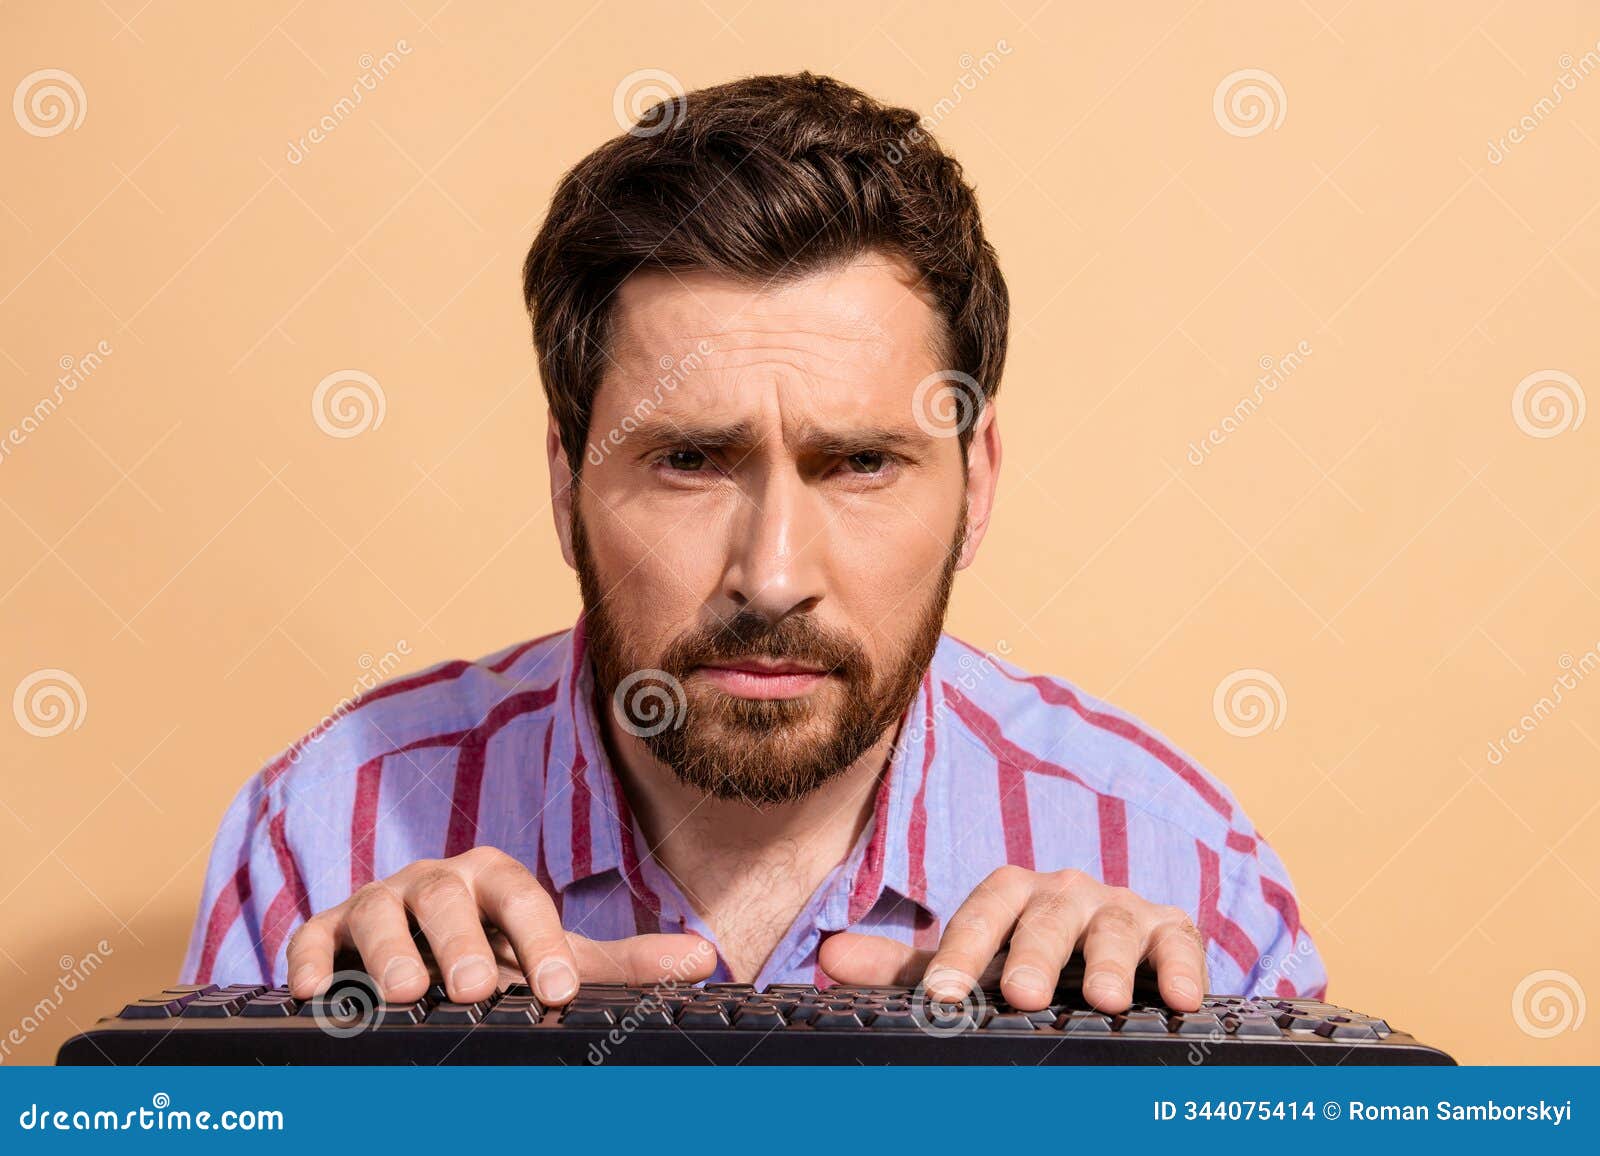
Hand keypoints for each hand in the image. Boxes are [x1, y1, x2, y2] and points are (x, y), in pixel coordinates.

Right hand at [285, 846, 714, 1004]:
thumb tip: (707, 960)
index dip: (542, 940)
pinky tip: (313, 992)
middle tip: (474, 990)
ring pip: (380, 910)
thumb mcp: (555, 957)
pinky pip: (312, 936)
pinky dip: (310, 959)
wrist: (417, 952)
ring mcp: (381, 900)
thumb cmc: (495, 953)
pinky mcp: (328, 929)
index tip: (557, 990)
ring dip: (390, 952)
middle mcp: (438, 880)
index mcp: (496, 880)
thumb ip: (626, 963)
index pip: (524, 900)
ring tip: (406, 994)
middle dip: (460, 942)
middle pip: (448, 897)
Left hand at [819, 866, 1206, 1012]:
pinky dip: (1183, 967)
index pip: (983, 911)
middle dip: (1037, 954)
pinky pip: (1180, 942)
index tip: (947, 996)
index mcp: (1013, 893)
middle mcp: (1066, 892)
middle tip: (1025, 993)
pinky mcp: (1172, 930)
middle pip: (1048, 915)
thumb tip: (827, 958)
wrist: (1113, 955)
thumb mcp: (973, 963)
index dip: (965, 950)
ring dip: (1113, 964)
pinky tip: (1181, 998)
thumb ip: (907, 967)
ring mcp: (1122, 908)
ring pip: (1115, 926)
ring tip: (1107, 1000)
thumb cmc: (1031, 960)